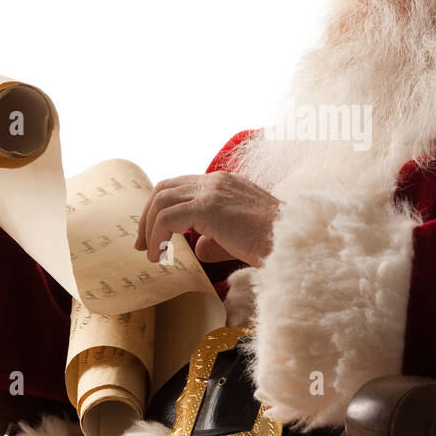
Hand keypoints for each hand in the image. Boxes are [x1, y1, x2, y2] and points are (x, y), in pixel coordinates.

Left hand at [134, 171, 280, 267]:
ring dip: (149, 228)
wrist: (294, 242)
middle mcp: (215, 180)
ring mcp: (212, 190)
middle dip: (147, 217)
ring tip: (150, 254)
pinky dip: (157, 236)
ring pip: (161, 201)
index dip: (160, 209)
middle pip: (164, 188)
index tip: (152, 235)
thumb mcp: (238, 237)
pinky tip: (160, 255)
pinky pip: (167, 217)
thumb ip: (213, 239)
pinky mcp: (209, 206)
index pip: (180, 186)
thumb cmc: (272, 244)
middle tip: (141, 244)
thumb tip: (195, 247)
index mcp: (223, 183)